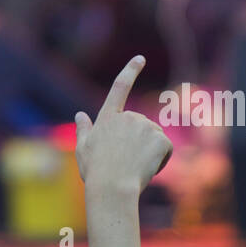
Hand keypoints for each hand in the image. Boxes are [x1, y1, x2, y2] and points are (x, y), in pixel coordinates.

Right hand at [75, 55, 171, 194]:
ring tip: (134, 168)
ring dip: (149, 152)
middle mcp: (128, 117)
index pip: (120, 87)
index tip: (140, 58)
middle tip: (125, 163)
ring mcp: (145, 126)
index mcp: (109, 117)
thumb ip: (84, 130)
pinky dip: (160, 160)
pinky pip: (166, 150)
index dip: (130, 71)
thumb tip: (80, 115)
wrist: (112, 187)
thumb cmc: (95, 172)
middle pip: (141, 128)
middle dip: (139, 143)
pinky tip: (147, 169)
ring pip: (154, 139)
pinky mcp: (160, 139)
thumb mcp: (83, 149)